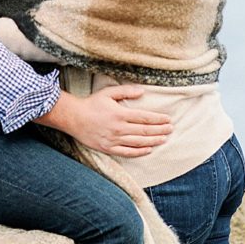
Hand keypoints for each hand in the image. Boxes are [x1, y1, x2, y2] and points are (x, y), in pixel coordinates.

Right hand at [38, 87, 173, 157]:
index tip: (168, 120)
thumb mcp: (109, 93)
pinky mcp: (107, 148)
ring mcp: (113, 140)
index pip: (144, 117)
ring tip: (164, 139)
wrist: (73, 118)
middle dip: (160, 130)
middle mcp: (118, 128)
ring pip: (138, 142)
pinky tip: (148, 150)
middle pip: (144, 131)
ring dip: (153, 141)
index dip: (158, 119)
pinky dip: (139, 152)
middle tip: (171, 129)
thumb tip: (142, 92)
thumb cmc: (92, 103)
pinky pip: (126, 152)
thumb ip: (126, 91)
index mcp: (120, 114)